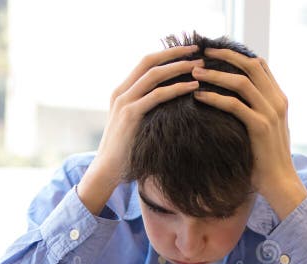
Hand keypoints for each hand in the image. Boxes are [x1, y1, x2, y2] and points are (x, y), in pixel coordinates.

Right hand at [78, 46, 202, 215]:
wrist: (107, 171)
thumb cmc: (126, 152)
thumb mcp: (137, 126)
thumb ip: (148, 112)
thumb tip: (172, 108)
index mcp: (122, 92)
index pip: (146, 63)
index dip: (167, 54)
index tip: (188, 51)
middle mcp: (121, 92)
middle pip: (149, 61)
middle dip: (175, 53)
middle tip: (198, 49)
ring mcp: (124, 102)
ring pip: (154, 75)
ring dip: (179, 67)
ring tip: (200, 65)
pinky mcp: (130, 115)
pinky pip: (157, 95)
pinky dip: (177, 88)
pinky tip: (193, 86)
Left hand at [192, 49, 306, 220]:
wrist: (280, 183)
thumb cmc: (266, 160)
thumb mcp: (263, 130)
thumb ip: (253, 112)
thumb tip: (230, 103)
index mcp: (279, 98)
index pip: (259, 65)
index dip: (237, 55)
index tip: (215, 52)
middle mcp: (277, 101)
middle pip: (251, 65)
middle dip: (225, 55)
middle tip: (202, 52)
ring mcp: (271, 113)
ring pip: (241, 81)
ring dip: (216, 74)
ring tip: (195, 72)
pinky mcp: (260, 127)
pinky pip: (234, 105)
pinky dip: (214, 97)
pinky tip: (198, 96)